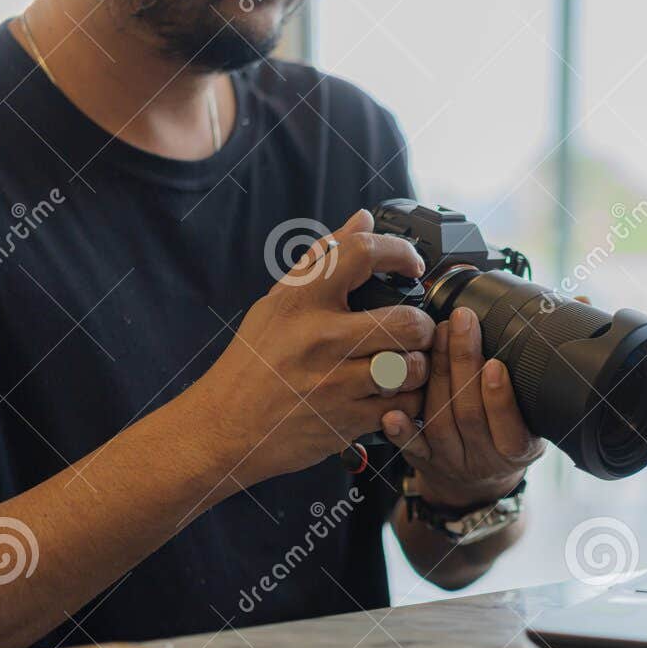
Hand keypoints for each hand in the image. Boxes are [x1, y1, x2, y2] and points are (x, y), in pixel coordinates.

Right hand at [188, 209, 434, 485]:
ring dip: (417, 366)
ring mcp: (334, 382)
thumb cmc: (254, 363)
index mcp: (300, 301)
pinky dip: (407, 401)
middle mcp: (319, 338)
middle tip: (414, 328)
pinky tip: (393, 395)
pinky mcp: (346, 421)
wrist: (225, 427)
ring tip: (404, 363)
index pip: (362, 254)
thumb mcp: (277, 304)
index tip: (413, 265)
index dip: (400, 252)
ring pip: (411, 367)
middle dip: (422, 325)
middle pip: (406, 321)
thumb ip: (323, 260)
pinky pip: (403, 406)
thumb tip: (364, 220)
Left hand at [379, 308, 545, 507]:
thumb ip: (555, 361)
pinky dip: (401, 429)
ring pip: (439, 420)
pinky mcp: (424, 461)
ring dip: (436, 375)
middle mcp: (484, 459)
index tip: (496, 364)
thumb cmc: (510, 437)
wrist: (478, 486)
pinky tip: (392, 409)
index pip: (510, 427)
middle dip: (463, 364)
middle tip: (460, 323)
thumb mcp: (541, 413)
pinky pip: (410, 447)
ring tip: (435, 336)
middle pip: (469, 413)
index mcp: (518, 449)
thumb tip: (583, 302)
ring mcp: (451, 460)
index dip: (500, 398)